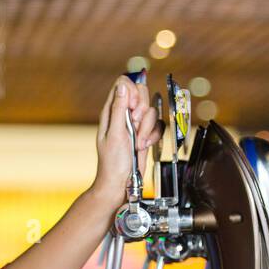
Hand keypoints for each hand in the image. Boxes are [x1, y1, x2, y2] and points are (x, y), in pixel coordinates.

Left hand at [91, 74, 161, 203]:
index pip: (123, 84)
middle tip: (135, 124)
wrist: (121, 183)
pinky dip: (153, 136)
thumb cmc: (113, 162)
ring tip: (138, 141)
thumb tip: (123, 85)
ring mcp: (135, 125)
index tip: (133, 108)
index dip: (132, 92)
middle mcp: (123, 115)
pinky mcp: (145, 134)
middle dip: (142, 109)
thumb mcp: (115, 133)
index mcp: (111, 111)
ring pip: (150, 111)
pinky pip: (157, 125)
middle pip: (140, 94)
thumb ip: (119, 108)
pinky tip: (144, 145)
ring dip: (147, 128)